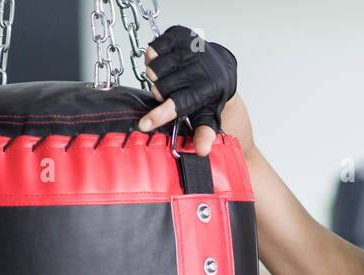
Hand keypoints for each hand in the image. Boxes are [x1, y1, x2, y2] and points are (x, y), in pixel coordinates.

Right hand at [136, 24, 237, 157]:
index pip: (178, 105)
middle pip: (160, 88)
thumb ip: (205, 132)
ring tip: (167, 78)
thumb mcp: (210, 114)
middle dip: (160, 94)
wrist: (218, 65)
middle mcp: (198, 67)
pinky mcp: (179, 34)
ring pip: (154, 68)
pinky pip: (153, 49)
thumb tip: (202, 150)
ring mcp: (188, 48)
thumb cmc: (210, 93)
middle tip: (170, 92)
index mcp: (206, 90)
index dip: (160, 115)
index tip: (144, 125)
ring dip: (156, 76)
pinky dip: (153, 58)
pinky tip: (163, 63)